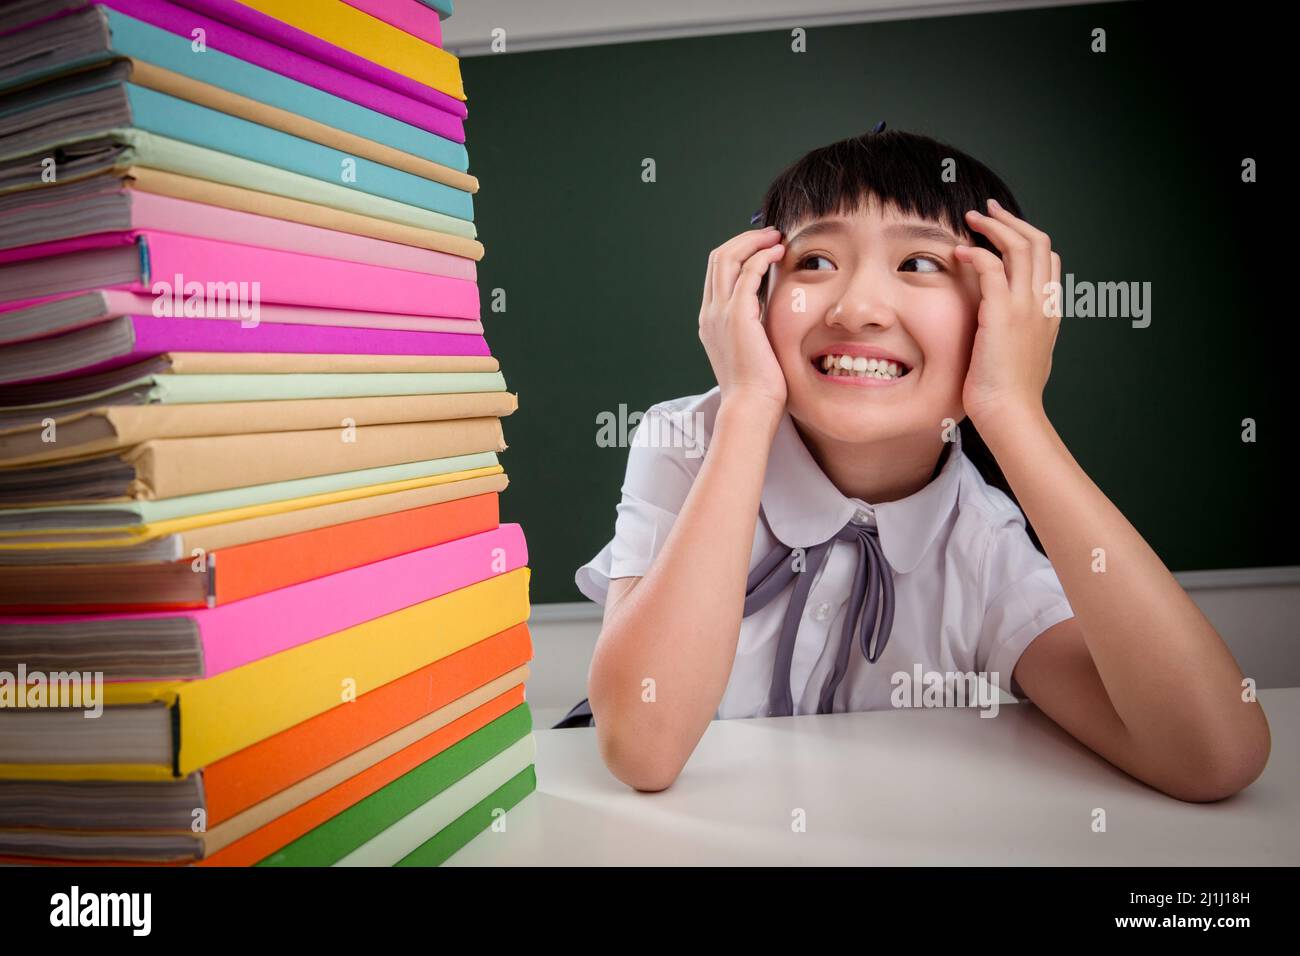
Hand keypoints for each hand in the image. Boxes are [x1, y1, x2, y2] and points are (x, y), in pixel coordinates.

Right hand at [698, 227, 787, 414]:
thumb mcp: (753, 349)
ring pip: (727, 258)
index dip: (740, 252)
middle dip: (745, 240)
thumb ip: (756, 326)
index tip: (764, 248)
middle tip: (771, 235)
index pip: (717, 272)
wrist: (750, 406)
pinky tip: (779, 253)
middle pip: (717, 258)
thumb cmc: (758, 386)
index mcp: (711, 320)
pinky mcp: (736, 315)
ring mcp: (719, 313)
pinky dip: (762, 256)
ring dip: (753, 242)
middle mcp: (710, 312)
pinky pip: (746, 272)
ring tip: (777, 237)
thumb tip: (773, 311)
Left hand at [953, 199, 1061, 429]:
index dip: (1027, 238)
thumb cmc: (1010, 394)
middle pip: (1037, 242)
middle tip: (987, 210)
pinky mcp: (1002, 313)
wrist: (1011, 413)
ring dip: (993, 226)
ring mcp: (1026, 306)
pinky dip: (976, 252)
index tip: (1004, 230)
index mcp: (1050, 312)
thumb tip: (1008, 331)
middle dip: (1011, 220)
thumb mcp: (1022, 357)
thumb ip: (1020, 336)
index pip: (1049, 260)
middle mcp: (1043, 303)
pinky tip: (958, 252)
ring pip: (1019, 246)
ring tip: (971, 220)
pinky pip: (992, 266)